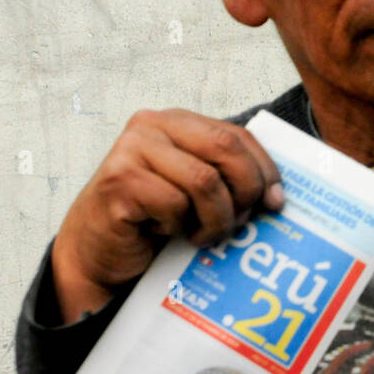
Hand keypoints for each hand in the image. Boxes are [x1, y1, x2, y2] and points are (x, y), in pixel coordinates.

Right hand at [51, 109, 283, 323]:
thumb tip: (276, 197)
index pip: (238, 135)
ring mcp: (131, 149)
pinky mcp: (118, 180)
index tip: (275, 203)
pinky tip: (166, 233)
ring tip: (204, 235)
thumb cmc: (152, 220)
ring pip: (204, 180)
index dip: (264, 169)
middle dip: (245, 190)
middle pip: (225, 148)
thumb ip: (227, 178)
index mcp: (178, 121)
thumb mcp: (195, 191)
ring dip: (215, 218)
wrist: (98, 252)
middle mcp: (152, 125)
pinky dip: (179, 226)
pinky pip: (174, 203)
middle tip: (240, 222)